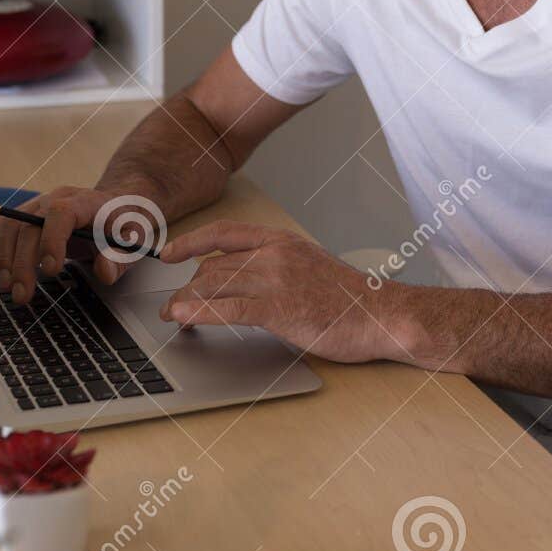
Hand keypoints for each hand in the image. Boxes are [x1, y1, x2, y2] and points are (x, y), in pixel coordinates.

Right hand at [0, 186, 158, 302]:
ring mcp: (36, 205)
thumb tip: (105, 272)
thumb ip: (120, 258)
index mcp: (85, 201)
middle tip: (21, 294)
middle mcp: (55, 198)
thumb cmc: (122, 224)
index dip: (52, 240)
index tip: (51, 270)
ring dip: (3, 258)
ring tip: (7, 287)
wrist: (115, 203)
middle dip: (22, 263)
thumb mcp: (132, 242)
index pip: (61, 212)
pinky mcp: (24, 215)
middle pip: (29, 224)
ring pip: (8, 225)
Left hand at [157, 222, 402, 364]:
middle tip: (172, 305)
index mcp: (282, 241)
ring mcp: (276, 279)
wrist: (382, 314)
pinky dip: (197, 312)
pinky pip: (226, 308)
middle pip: (213, 266)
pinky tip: (183, 318)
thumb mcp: (309, 267)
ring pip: (214, 285)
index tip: (168, 253)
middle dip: (186, 287)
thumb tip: (241, 280)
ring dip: (185, 302)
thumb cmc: (350, 299)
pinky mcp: (278, 308)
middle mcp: (275, 254)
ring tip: (172, 315)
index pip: (224, 233)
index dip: (190, 242)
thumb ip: (275, 268)